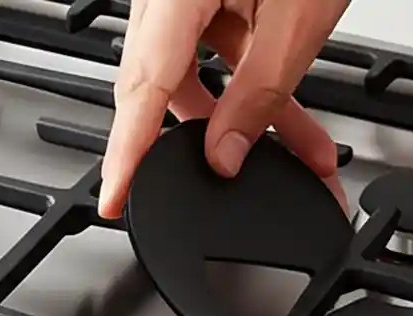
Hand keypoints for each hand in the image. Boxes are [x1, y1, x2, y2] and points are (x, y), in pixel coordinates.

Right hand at [97, 0, 350, 218]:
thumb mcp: (297, 21)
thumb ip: (260, 95)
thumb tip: (226, 153)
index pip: (142, 88)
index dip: (127, 153)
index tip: (115, 197)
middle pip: (160, 84)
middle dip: (197, 138)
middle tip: (214, 180)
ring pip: (193, 72)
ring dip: (239, 114)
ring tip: (293, 148)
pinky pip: (216, 48)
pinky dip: (250, 82)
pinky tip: (292, 117)